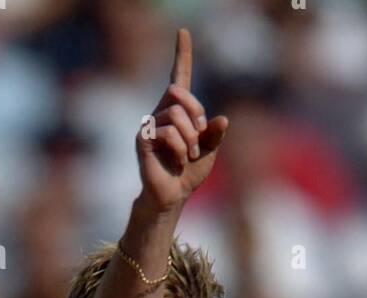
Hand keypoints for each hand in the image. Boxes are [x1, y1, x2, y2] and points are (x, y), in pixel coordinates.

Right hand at [136, 28, 227, 212]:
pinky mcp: (143, 139)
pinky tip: (179, 160)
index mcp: (178, 111)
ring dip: (189, 137)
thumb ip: (214, 134)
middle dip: (195, 114)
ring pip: (175, 114)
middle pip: (179, 92)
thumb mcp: (209, 151)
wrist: (173, 196)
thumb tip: (223, 120)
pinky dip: (180, 148)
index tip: (183, 31)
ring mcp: (150, 124)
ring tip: (189, 155)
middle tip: (199, 138)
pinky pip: (167, 132)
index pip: (179, 76)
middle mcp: (161, 112)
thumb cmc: (189, 173)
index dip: (182, 54)